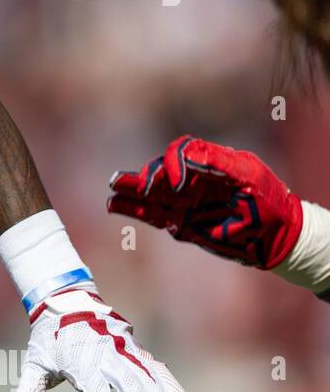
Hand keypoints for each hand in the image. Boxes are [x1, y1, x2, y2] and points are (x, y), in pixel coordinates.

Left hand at [9, 288, 196, 391]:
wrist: (66, 300)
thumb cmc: (47, 337)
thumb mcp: (33, 362)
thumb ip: (27, 391)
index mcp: (80, 360)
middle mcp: (106, 353)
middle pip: (128, 386)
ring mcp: (124, 349)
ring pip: (148, 378)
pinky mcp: (135, 349)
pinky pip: (158, 370)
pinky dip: (174, 389)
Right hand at [107, 135, 301, 268]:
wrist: (279, 239)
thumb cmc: (270, 206)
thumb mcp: (249, 178)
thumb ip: (219, 163)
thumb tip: (185, 156)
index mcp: (211, 165)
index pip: (183, 152)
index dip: (173, 162)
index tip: (177, 184)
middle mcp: (195, 181)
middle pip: (161, 171)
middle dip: (145, 176)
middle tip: (129, 184)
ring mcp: (186, 202)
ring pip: (151, 193)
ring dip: (130, 189)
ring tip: (112, 187)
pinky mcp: (180, 223)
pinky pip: (152, 214)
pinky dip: (132, 209)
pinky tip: (114, 204)